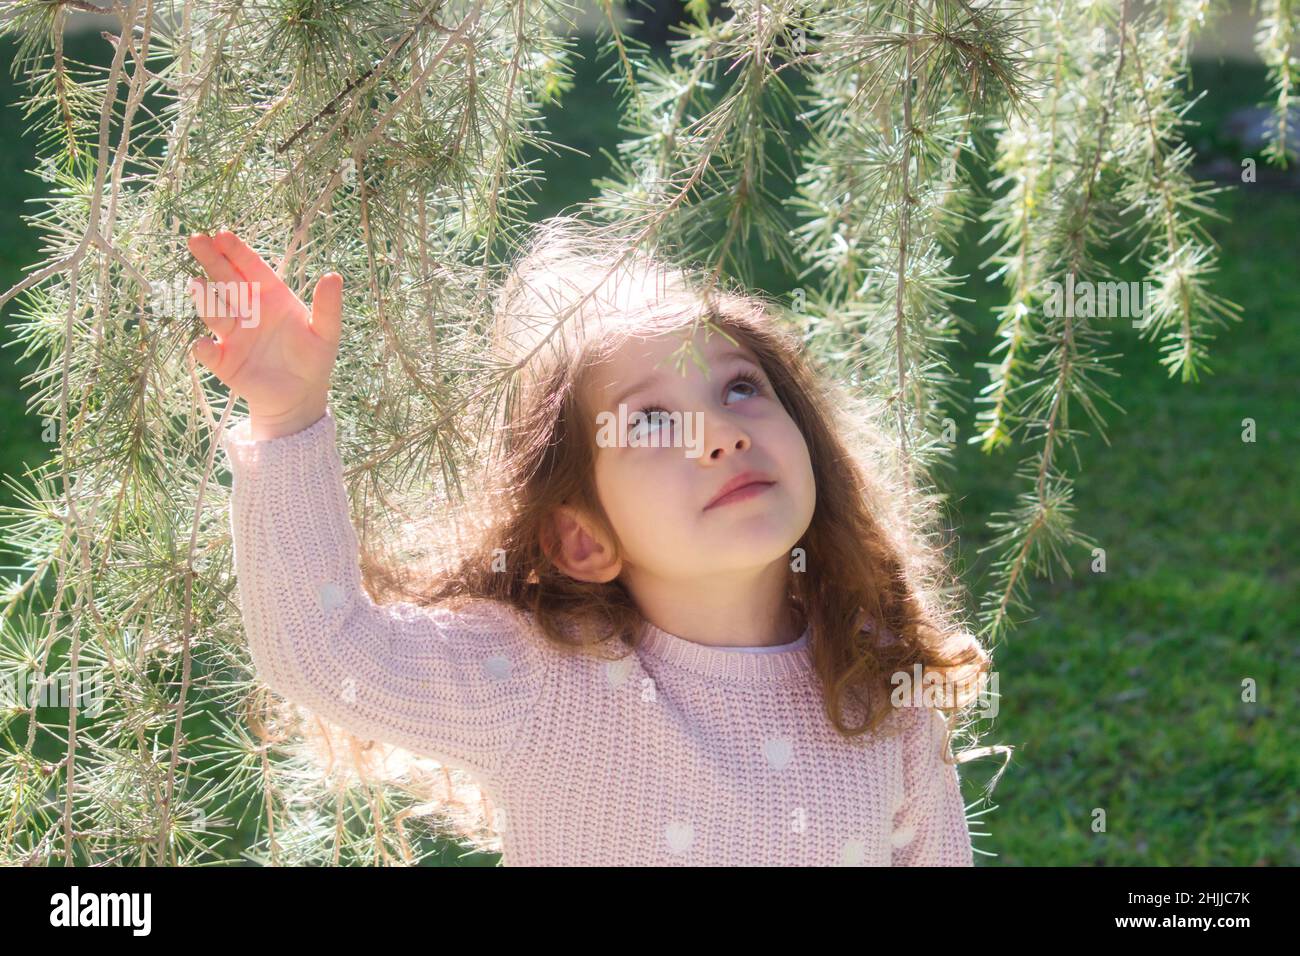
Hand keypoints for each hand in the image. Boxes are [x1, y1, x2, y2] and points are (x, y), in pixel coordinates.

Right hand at [187, 230, 340, 437]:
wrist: (300, 395)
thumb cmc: (313, 357)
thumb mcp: (326, 332)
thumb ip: (327, 307)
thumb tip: (334, 277)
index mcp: (271, 297)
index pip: (252, 269)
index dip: (238, 252)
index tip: (222, 234)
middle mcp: (247, 310)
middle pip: (227, 282)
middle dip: (212, 261)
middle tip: (196, 240)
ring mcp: (233, 334)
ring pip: (215, 312)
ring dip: (206, 300)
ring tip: (197, 285)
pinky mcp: (224, 361)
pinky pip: (210, 353)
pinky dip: (205, 349)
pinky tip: (204, 345)